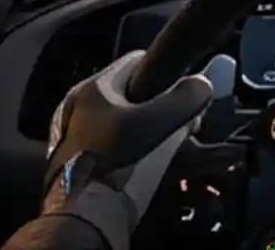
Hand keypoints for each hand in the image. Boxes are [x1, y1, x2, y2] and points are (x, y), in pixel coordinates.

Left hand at [41, 51, 235, 249]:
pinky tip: (139, 160)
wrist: (83, 214)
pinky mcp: (72, 157)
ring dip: (143, 125)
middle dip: (157, 103)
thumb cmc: (120, 162)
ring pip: (119, 116)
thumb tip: (204, 82)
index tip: (184, 91)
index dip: (167, 71)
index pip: (137, 59)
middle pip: (129, 91)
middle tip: (178, 122)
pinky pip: (108, 139)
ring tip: (163, 143)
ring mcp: (71, 132)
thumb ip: (186, 98)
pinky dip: (126, 144)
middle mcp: (77, 104)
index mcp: (93, 87)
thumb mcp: (160, 125)